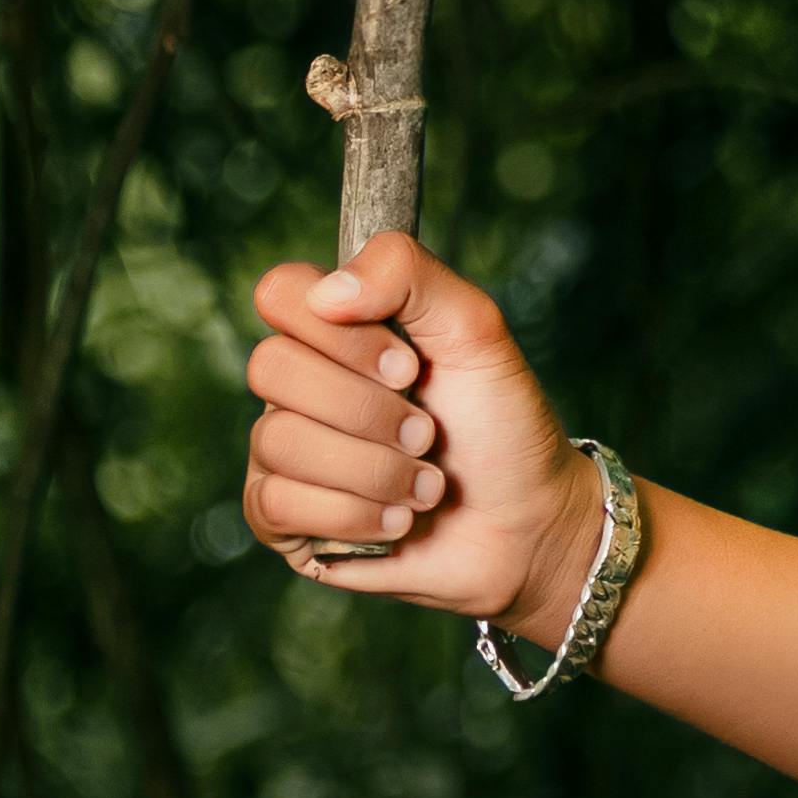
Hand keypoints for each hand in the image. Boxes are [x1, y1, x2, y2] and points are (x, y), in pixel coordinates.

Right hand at [241, 231, 597, 654]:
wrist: (526, 523)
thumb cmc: (501, 424)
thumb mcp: (475, 330)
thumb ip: (408, 273)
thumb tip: (325, 291)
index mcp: (337, 330)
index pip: (281, 293)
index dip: (343, 334)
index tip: (409, 367)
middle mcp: (299, 385)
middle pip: (271, 368)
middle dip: (369, 411)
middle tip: (427, 434)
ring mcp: (284, 451)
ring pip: (278, 440)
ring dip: (375, 470)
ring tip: (425, 486)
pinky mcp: (281, 518)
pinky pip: (276, 504)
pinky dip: (354, 515)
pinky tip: (396, 521)